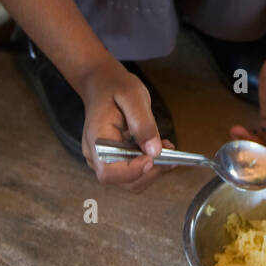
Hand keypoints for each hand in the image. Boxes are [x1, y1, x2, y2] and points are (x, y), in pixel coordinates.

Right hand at [81, 56, 174, 193]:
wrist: (102, 84)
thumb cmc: (115, 87)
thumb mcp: (133, 95)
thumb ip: (143, 122)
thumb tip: (154, 150)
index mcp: (96, 138)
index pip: (108, 171)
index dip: (132, 172)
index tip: (152, 158)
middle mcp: (96, 154)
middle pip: (122, 181)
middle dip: (150, 172)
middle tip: (170, 153)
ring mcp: (103, 159)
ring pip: (130, 180)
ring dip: (153, 169)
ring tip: (168, 148)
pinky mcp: (114, 159)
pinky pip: (133, 171)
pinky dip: (150, 165)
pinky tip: (161, 149)